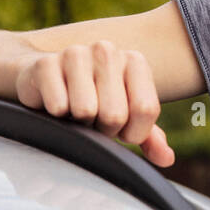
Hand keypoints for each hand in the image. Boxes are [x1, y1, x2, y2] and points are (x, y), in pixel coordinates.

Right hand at [15, 40, 175, 166]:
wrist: (43, 81)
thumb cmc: (91, 100)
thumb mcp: (124, 117)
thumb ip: (149, 137)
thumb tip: (167, 158)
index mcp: (134, 60)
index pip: (146, 109)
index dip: (131, 131)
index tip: (118, 127)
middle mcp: (107, 51)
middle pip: (115, 114)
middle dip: (102, 128)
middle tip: (92, 119)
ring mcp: (76, 53)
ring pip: (86, 110)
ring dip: (78, 122)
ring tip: (74, 109)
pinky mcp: (45, 64)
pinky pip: (58, 106)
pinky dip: (56, 115)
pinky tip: (55, 103)